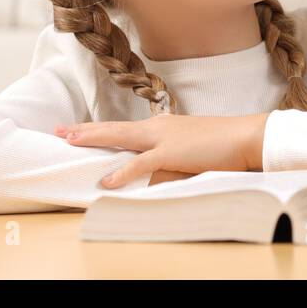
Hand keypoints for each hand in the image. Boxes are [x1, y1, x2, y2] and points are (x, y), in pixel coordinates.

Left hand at [55, 113, 268, 187]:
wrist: (246, 136)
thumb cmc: (224, 144)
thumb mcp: (192, 150)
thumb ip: (170, 160)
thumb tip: (153, 174)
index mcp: (164, 126)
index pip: (125, 127)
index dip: (101, 129)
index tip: (79, 129)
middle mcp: (159, 127)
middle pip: (114, 128)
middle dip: (85, 130)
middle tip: (60, 131)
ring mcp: (163, 138)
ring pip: (120, 137)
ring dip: (93, 139)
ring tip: (68, 141)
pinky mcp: (171, 153)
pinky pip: (140, 164)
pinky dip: (122, 173)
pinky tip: (106, 181)